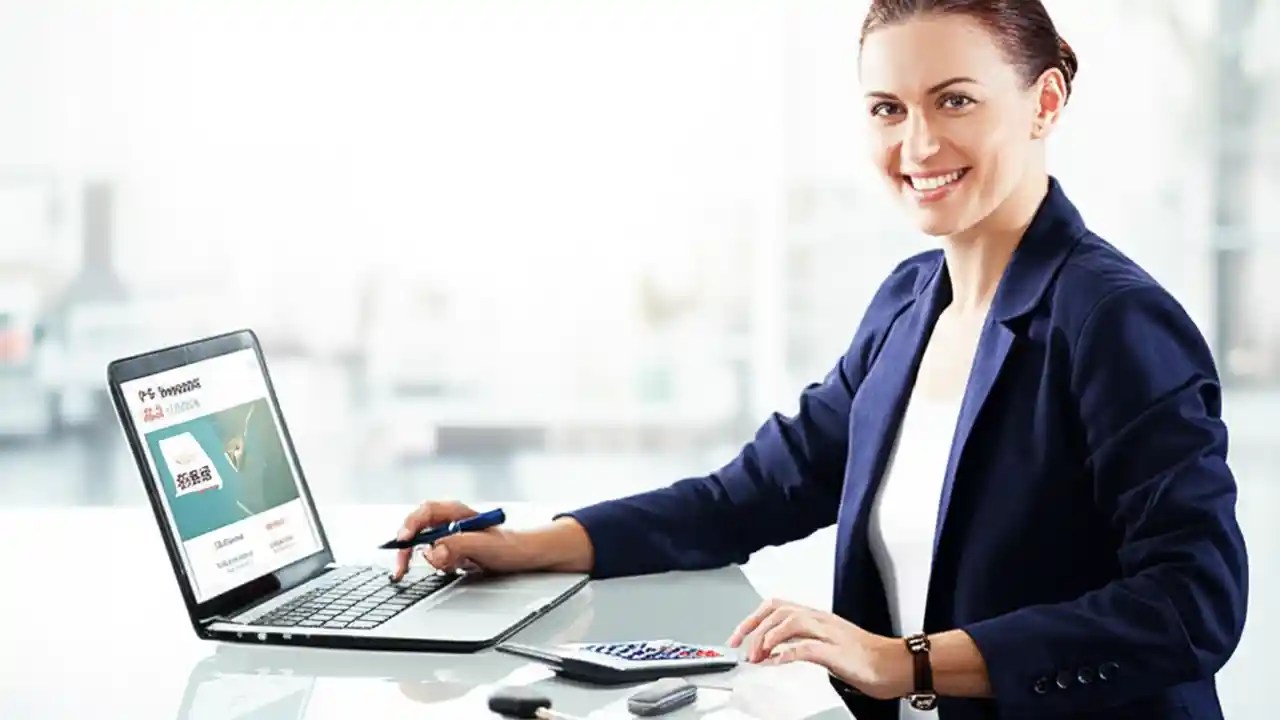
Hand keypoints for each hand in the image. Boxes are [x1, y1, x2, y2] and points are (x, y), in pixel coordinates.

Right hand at [389, 500, 534, 580]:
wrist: (522, 557)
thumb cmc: (508, 546)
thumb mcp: (483, 545)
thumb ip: (457, 546)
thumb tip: (434, 552)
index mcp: (456, 512)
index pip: (424, 512)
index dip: (410, 526)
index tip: (402, 542)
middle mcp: (450, 521)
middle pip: (417, 530)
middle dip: (407, 550)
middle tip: (401, 570)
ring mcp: (449, 535)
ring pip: (424, 546)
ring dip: (428, 560)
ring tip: (452, 565)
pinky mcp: (451, 549)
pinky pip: (434, 557)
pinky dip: (437, 566)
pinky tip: (455, 568)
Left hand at [726, 598, 911, 700]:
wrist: (897, 665)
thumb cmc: (867, 659)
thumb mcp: (825, 648)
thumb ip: (802, 644)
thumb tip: (777, 651)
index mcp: (817, 618)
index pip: (777, 607)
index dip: (753, 620)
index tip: (738, 637)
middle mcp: (820, 620)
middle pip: (778, 610)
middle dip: (752, 626)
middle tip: (739, 647)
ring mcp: (829, 633)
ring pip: (789, 621)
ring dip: (767, 638)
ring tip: (756, 656)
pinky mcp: (837, 651)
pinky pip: (807, 647)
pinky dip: (787, 653)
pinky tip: (776, 662)